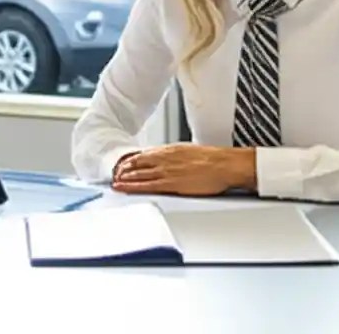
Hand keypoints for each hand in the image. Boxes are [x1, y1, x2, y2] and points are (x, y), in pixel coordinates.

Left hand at [111, 144, 256, 195]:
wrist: (224, 164)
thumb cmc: (212, 159)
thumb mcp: (189, 152)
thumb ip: (175, 156)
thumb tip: (168, 160)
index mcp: (169, 150)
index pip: (144, 155)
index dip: (131, 160)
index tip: (124, 165)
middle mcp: (164, 159)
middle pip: (137, 164)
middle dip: (124, 170)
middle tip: (115, 175)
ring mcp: (166, 171)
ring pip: (138, 174)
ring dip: (124, 178)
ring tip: (115, 182)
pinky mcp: (171, 184)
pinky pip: (146, 185)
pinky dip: (132, 187)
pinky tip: (124, 188)